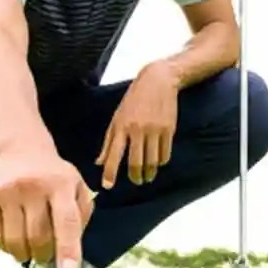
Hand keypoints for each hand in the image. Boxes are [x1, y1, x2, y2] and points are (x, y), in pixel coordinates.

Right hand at [0, 150, 93, 267]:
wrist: (22, 151)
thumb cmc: (54, 177)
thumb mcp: (77, 188)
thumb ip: (80, 219)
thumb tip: (69, 254)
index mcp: (61, 184)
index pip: (66, 221)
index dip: (68, 248)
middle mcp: (33, 185)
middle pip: (38, 237)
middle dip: (44, 255)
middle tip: (45, 254)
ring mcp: (7, 190)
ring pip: (14, 241)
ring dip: (24, 254)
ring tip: (29, 247)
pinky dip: (5, 247)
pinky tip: (13, 238)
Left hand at [96, 61, 179, 186]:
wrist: (158, 81)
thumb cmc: (134, 100)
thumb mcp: (117, 117)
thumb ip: (109, 142)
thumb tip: (99, 163)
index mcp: (122, 126)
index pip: (114, 154)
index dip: (110, 172)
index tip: (107, 186)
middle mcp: (137, 129)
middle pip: (136, 163)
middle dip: (136, 177)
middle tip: (136, 181)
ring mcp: (155, 130)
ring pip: (152, 162)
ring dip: (150, 173)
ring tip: (148, 176)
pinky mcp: (169, 129)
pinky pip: (165, 154)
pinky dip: (161, 162)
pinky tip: (158, 162)